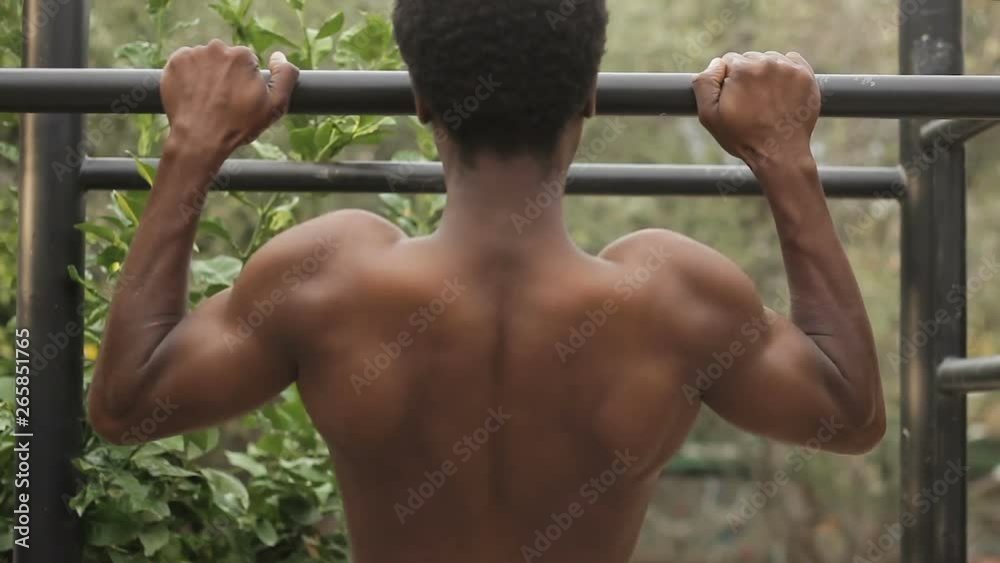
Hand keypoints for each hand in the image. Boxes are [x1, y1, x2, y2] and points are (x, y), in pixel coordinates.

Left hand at [161, 39, 299, 161]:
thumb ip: (285, 76)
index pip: (247, 62)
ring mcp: (193, 55)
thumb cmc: (238, 125)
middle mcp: (216, 48)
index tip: (240, 98)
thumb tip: (279, 56)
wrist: (199, 139)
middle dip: (226, 76)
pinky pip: (186, 65)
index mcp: (242, 55)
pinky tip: (194, 95)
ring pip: (206, 62)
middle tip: (224, 101)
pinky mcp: (174, 63)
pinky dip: (189, 77)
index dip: (246, 82)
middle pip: (225, 60)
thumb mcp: (275, 106)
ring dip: (207, 76)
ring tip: (208, 100)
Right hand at [692, 51, 819, 170]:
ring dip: (766, 74)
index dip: (727, 81)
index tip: (734, 99)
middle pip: (750, 58)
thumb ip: (704, 83)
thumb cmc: (743, 136)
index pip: (728, 61)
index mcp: (742, 69)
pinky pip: (791, 61)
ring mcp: (789, 68)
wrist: (780, 152)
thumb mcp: (709, 115)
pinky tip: (780, 93)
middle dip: (747, 76)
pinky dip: (785, 73)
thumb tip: (716, 63)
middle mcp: (767, 63)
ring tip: (766, 100)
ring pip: (770, 60)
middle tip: (750, 102)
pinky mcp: (806, 75)